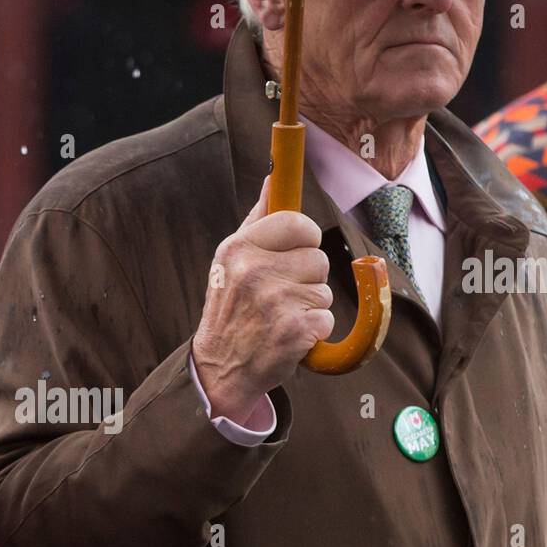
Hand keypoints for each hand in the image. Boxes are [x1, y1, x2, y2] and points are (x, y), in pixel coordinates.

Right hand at [192, 174, 333, 420]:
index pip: (298, 223)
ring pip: (324, 290)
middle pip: (317, 259)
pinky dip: (313, 332)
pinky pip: (326, 318)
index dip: (304, 240)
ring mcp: (276, 301)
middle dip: (306, 279)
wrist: (220, 368)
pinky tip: (287, 336)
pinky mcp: (295, 330)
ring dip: (310, 306)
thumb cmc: (230, 309)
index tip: (293, 255)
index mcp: (240, 248)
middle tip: (279, 296)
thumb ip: (257, 220)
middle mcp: (256, 271)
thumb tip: (274, 178)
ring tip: (280, 317)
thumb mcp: (231, 260)